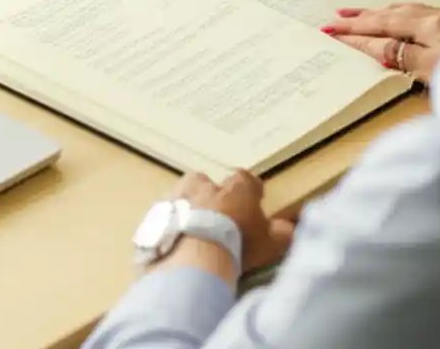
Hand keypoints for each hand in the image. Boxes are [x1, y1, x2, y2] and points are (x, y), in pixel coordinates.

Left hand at [167, 170, 294, 273]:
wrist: (193, 259)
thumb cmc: (238, 245)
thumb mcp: (270, 244)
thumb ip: (280, 234)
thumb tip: (285, 230)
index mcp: (233, 187)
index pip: (245, 180)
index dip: (249, 192)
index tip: (253, 202)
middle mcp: (201, 184)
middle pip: (205, 184)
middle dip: (210, 197)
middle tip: (215, 220)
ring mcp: (173, 198)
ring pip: (180, 198)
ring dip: (185, 212)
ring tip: (190, 235)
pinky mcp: (154, 218)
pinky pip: (162, 220)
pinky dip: (167, 230)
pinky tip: (173, 246)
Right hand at [321, 3, 439, 82]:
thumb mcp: (438, 69)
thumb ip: (403, 57)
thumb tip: (372, 47)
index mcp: (428, 28)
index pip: (381, 31)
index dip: (354, 33)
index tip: (329, 32)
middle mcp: (438, 19)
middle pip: (391, 15)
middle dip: (361, 17)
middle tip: (334, 17)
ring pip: (407, 11)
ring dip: (380, 12)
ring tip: (360, 12)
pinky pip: (421, 12)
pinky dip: (402, 11)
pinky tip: (405, 13)